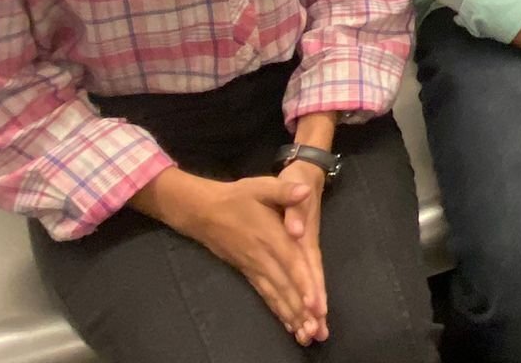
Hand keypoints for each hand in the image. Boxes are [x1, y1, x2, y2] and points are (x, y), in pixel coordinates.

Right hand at [172, 174, 325, 344]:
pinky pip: (266, 295)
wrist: (203, 211)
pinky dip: (278, 311)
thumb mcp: (261, 186)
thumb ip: (284, 189)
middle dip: (302, 310)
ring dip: (292, 316)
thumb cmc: (237, 197)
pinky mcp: (249, 273)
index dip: (304, 284)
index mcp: (271, 236)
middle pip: (286, 287)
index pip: (291, 263)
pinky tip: (289, 325)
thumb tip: (303, 190)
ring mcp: (255, 268)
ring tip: (307, 335)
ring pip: (276, 296)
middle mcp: (264, 257)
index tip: (316, 304)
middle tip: (318, 331)